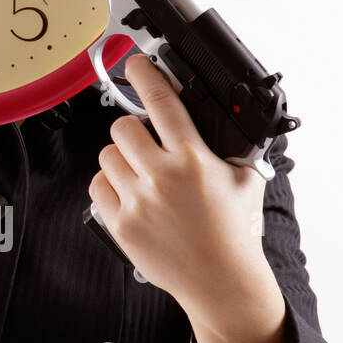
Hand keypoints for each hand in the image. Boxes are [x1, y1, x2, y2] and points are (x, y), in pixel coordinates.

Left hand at [88, 54, 278, 320]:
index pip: (161, 103)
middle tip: (145, 143)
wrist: (220, 280)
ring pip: (107, 157)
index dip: (145, 75)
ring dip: (120, 159)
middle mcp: (162, 177)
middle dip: (132, 130)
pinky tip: (129, 194)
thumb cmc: (234, 232)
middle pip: (122, 128)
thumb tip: (218, 120)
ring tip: (140, 175)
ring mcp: (138, 202)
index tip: (136, 63)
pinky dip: (109, 186)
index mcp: (193, 159)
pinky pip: (98, 188)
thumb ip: (228, 147)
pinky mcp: (121, 225)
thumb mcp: (244, 179)